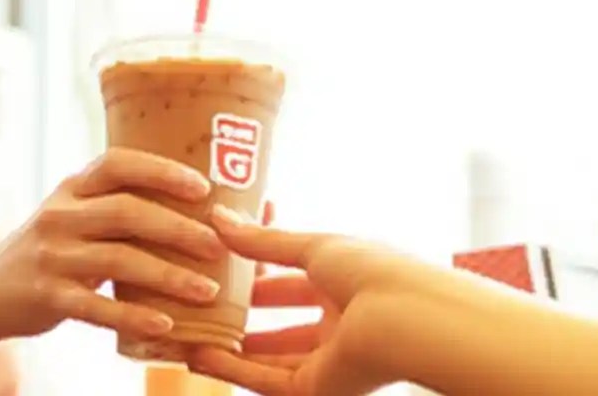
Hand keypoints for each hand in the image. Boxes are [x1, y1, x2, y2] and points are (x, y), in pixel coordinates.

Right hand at [0, 148, 228, 339]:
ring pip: (118, 260)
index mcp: (72, 188)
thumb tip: (206, 212)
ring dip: (168, 276)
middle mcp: (59, 215)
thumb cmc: (57, 248)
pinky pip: (96, 308)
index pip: (116, 164)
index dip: (161, 171)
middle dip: (178, 228)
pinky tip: (166, 324)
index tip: (203, 188)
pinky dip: (134, 317)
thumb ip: (124, 208)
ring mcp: (51, 256)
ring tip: (208, 290)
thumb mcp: (76, 215)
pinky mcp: (47, 296)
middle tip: (218, 246)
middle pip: (125, 212)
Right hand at [187, 208, 428, 395]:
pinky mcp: (318, 389)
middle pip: (283, 328)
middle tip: (203, 311)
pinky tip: (201, 357)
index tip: (221, 272)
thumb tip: (219, 218)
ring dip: (231, 351)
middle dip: (245, 321)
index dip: (258, 280)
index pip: (294, 285)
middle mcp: (341, 325)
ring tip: (190, 339)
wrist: (408, 319)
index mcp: (346, 286)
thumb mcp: (311, 247)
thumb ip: (264, 241)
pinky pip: (268, 381)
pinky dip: (234, 371)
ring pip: (270, 359)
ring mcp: (330, 360)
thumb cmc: (373, 272)